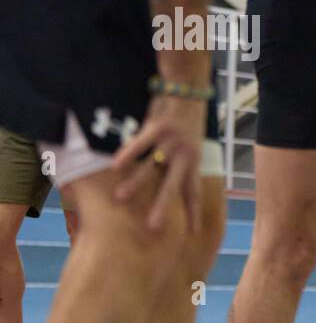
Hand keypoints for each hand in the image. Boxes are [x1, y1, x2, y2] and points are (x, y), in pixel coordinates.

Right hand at [111, 95, 205, 231]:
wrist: (189, 90)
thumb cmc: (186, 121)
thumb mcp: (190, 145)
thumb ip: (178, 163)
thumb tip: (165, 181)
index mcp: (193, 163)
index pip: (194, 192)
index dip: (193, 212)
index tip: (191, 232)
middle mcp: (184, 156)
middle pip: (173, 186)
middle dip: (163, 208)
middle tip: (153, 228)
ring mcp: (172, 142)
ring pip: (151, 167)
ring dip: (135, 183)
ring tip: (119, 199)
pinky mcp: (159, 127)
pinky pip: (140, 143)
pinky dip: (127, 154)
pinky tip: (115, 166)